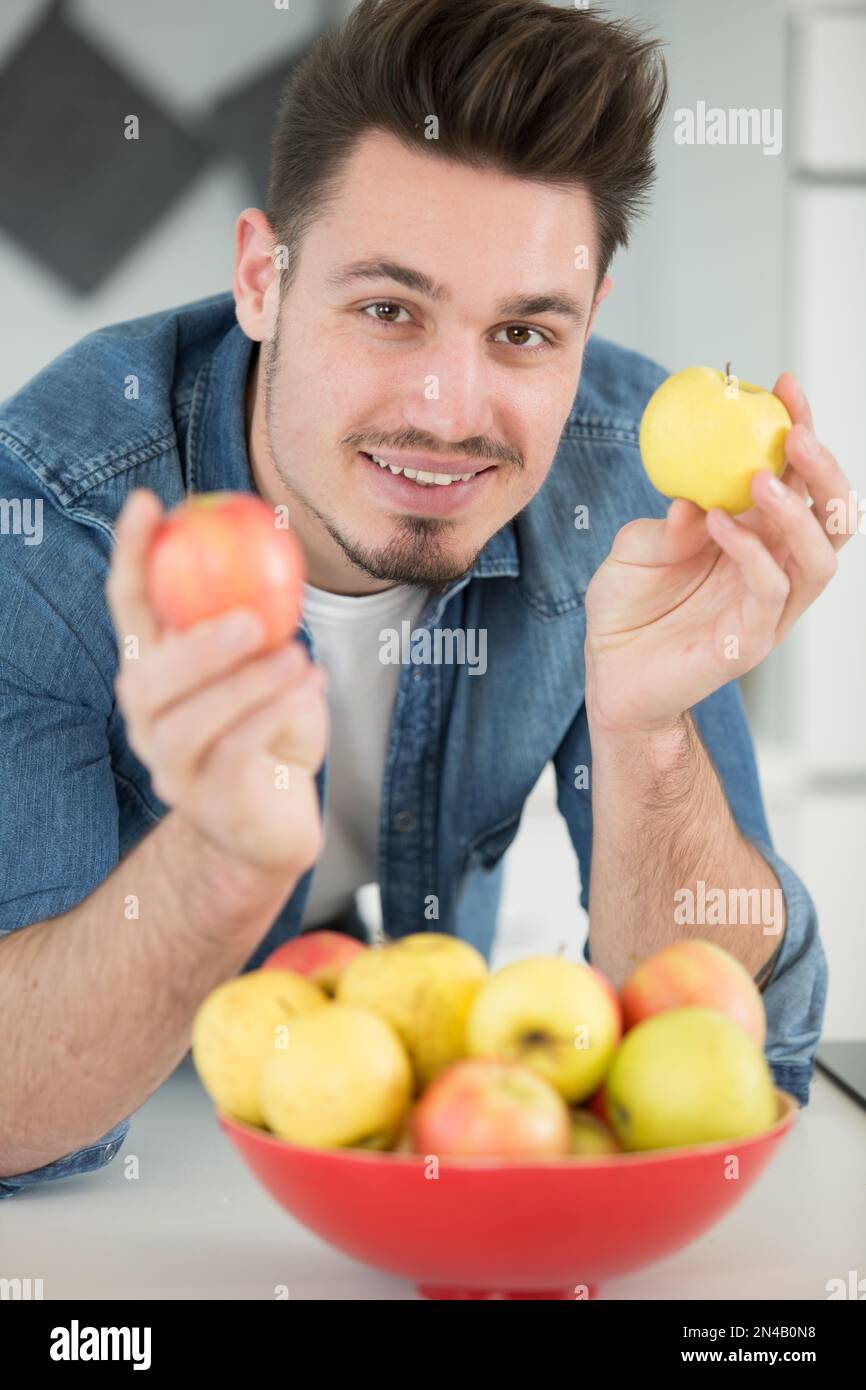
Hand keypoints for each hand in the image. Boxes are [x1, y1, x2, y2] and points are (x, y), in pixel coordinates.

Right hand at [106, 489, 326, 876]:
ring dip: (246, 685)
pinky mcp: (209, 802)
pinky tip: (309, 688)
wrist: (277, 820)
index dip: (131, 554)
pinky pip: (233, 755)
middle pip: (146, 679)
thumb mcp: (267, 665)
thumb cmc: (270, 731)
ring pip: (188, 723)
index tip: (148, 503)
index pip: (129, 606)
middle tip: (248, 619)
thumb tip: (272, 539)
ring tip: (297, 657)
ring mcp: (171, 766)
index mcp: (153, 671)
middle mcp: (147, 719)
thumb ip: (259, 618)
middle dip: (194, 646)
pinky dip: (272, 716)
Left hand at [584, 374, 854, 734]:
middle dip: (824, 469)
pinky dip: (753, 552)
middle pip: (831, 517)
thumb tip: (693, 497)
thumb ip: (665, 523)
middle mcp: (774, 570)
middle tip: (794, 432)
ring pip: (819, 557)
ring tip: (763, 477)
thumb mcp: (635, 549)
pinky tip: (720, 524)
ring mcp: (768, 609)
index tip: (783, 385)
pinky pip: (770, 591)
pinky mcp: (750, 641)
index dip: (800, 430)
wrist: (609, 678)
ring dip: (798, 512)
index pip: (797, 481)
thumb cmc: (627, 612)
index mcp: (755, 539)